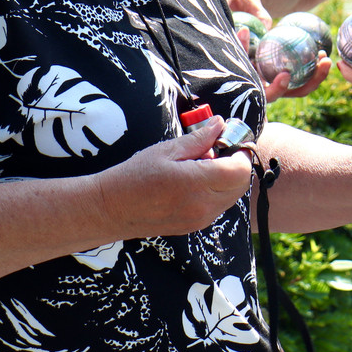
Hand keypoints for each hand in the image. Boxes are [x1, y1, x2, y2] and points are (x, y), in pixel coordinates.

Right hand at [95, 118, 254, 237]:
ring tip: (202, 166)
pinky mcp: (195, 226)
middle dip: (236, 165)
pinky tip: (196, 182)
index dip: (240, 153)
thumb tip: (221, 124)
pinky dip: (218, 192)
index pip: (240, 171)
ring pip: (232, 197)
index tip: (229, 142)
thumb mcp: (166, 150)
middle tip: (217, 151)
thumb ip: (198, 140)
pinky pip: (219, 206)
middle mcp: (203, 206)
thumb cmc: (134, 176)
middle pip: (241, 185)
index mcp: (196, 184)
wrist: (110, 209)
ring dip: (228, 179)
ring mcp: (201, 220)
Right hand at [245, 39, 332, 102]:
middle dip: (313, 82)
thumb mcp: (237, 52)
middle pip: (297, 92)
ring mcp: (285, 88)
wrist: (246, 60)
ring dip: (319, 74)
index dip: (278, 88)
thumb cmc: (239, 56)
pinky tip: (321, 52)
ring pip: (305, 86)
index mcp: (259, 92)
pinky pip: (306, 76)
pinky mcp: (293, 81)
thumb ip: (240, 44)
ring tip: (325, 56)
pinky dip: (315, 67)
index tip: (286, 74)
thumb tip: (243, 30)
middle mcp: (275, 92)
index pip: (269, 95)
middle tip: (324, 61)